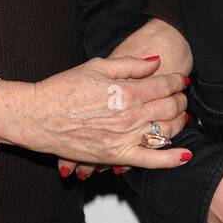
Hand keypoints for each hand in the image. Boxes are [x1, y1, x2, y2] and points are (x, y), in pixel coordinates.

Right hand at [61, 19, 192, 179]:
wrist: (37, 116)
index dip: (176, 80)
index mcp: (127, 91)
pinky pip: (151, 161)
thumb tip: (156, 62)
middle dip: (180, 99)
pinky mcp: (116, 156)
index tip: (179, 79)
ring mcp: (125, 138)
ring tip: (180, 115)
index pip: (165, 85)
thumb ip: (130, 65)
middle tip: (180, 96)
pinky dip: (171, 159)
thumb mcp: (97, 66)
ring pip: (167, 131)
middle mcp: (130, 116)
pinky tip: (185, 155)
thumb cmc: (63, 89)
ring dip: (179, 122)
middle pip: (170, 107)